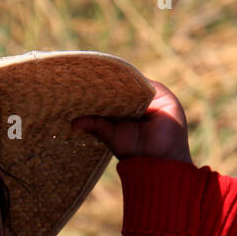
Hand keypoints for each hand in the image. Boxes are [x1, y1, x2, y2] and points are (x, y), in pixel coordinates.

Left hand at [72, 79, 191, 163]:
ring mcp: (152, 98)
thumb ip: (96, 125)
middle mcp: (140, 104)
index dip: (101, 91)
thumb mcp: (112, 136)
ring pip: (134, 83)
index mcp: (127, 113)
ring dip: (120, 80)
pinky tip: (120, 78)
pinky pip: (145, 83)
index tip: (83, 86)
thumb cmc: (136, 153)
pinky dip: (134, 81)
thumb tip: (74, 124)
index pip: (113, 95)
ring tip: (101, 75)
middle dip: (108, 83)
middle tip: (88, 77)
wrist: (160, 160)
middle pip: (123, 87)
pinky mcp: (162, 95)